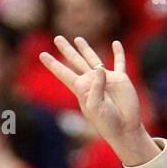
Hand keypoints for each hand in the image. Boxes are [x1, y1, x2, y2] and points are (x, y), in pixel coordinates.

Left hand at [38, 36, 150, 160]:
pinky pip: (119, 63)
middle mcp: (91, 82)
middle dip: (66, 50)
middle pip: (75, 61)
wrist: (124, 129)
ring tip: (77, 39)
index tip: (41, 54)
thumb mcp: (96, 107)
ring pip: (93, 59)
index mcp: (81, 89)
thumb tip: (99, 68)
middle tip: (57, 38)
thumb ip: (96, 87)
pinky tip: (115, 43)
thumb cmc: (107, 123)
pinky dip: (118, 53)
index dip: (53, 64)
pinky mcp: (120, 79)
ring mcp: (105, 79)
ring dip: (85, 49)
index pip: (64, 73)